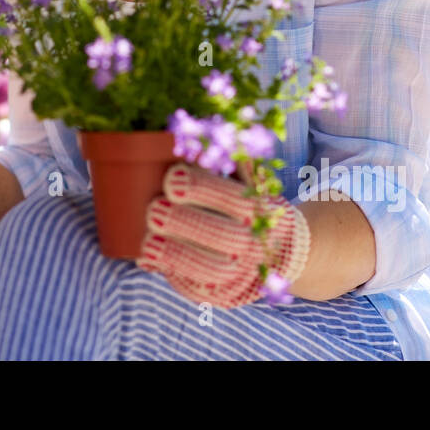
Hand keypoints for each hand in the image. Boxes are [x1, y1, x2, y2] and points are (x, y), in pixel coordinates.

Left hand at [136, 163, 309, 307]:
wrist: (282, 249)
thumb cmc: (250, 201)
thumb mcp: (247, 178)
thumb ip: (225, 159)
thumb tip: (190, 135)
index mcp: (261, 210)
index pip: (234, 199)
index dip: (202, 187)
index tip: (171, 175)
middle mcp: (256, 243)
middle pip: (224, 236)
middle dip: (186, 224)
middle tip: (154, 210)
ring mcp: (243, 273)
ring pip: (212, 270)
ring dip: (176, 256)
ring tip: (147, 244)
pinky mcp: (226, 293)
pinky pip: (199, 288)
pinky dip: (173, 274)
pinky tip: (150, 260)